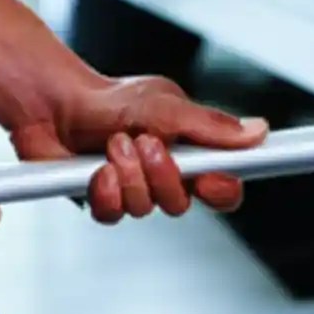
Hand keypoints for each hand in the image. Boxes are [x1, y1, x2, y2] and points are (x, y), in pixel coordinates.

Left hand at [9, 76, 267, 223]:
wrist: (57, 103)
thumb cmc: (111, 99)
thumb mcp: (166, 106)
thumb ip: (211, 126)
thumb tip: (257, 131)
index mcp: (189, 153)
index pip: (222, 186)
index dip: (223, 189)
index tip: (213, 178)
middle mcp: (163, 177)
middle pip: (182, 204)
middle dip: (163, 175)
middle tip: (146, 142)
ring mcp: (132, 191)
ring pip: (145, 209)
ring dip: (129, 174)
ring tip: (115, 142)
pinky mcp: (100, 201)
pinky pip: (112, 214)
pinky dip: (105, 190)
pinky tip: (99, 169)